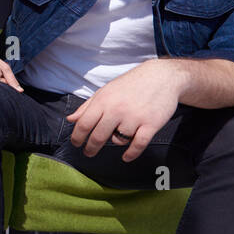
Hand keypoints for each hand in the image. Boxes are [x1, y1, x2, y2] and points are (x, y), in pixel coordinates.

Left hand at [66, 60, 182, 161]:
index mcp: (104, 101)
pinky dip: (131, 153)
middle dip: (90, 148)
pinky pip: (138, 145)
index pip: (84, 124)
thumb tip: (71, 120)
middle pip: (98, 137)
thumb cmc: (131, 84)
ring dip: (116, 142)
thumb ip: (87, 106)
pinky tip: (126, 157)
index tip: (76, 144)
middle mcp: (117, 110)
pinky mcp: (151, 124)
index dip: (77, 137)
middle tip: (88, 153)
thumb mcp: (106, 91)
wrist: (162, 76)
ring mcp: (134, 118)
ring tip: (118, 136)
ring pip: (118, 141)